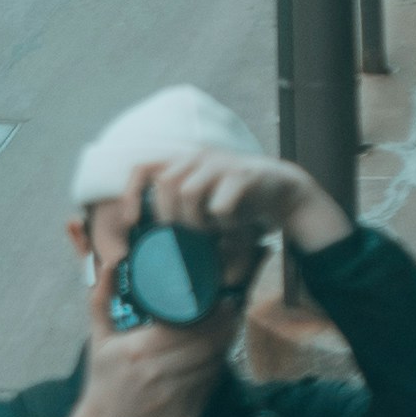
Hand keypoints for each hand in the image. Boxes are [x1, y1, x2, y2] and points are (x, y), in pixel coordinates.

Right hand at [57, 145, 342, 416]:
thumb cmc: (103, 381)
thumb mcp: (98, 337)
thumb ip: (101, 297)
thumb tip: (107, 262)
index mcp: (140, 352)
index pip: (187, 328)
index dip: (211, 314)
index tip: (222, 298)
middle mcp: (160, 375)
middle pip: (207, 345)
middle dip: (225, 325)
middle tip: (233, 307)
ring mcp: (175, 398)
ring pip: (213, 365)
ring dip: (225, 345)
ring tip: (229, 326)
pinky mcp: (187, 415)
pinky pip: (210, 386)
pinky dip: (217, 368)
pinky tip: (217, 355)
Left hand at [142, 137, 345, 258]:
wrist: (283, 190)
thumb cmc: (238, 202)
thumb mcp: (206, 209)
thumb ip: (181, 223)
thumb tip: (155, 258)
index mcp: (183, 162)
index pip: (143, 168)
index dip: (131, 194)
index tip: (132, 222)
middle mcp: (198, 157)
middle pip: (165, 186)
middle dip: (173, 217)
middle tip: (192, 232)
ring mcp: (220, 163)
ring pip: (188, 193)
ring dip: (197, 220)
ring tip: (213, 229)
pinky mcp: (242, 175)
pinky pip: (220, 205)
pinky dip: (223, 222)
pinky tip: (234, 224)